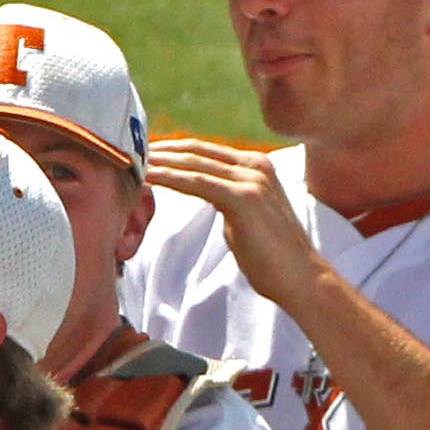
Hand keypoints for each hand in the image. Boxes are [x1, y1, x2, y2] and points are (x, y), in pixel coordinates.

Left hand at [143, 138, 327, 310]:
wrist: (301, 279)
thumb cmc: (273, 258)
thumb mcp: (248, 217)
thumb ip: (228, 197)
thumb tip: (203, 191)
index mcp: (257, 166)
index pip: (205, 150)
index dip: (172, 150)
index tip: (145, 155)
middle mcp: (256, 165)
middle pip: (196, 150)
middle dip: (160, 151)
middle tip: (128, 154)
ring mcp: (252, 178)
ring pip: (192, 163)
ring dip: (158, 162)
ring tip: (131, 164)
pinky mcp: (244, 196)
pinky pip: (196, 181)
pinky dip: (168, 177)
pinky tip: (147, 178)